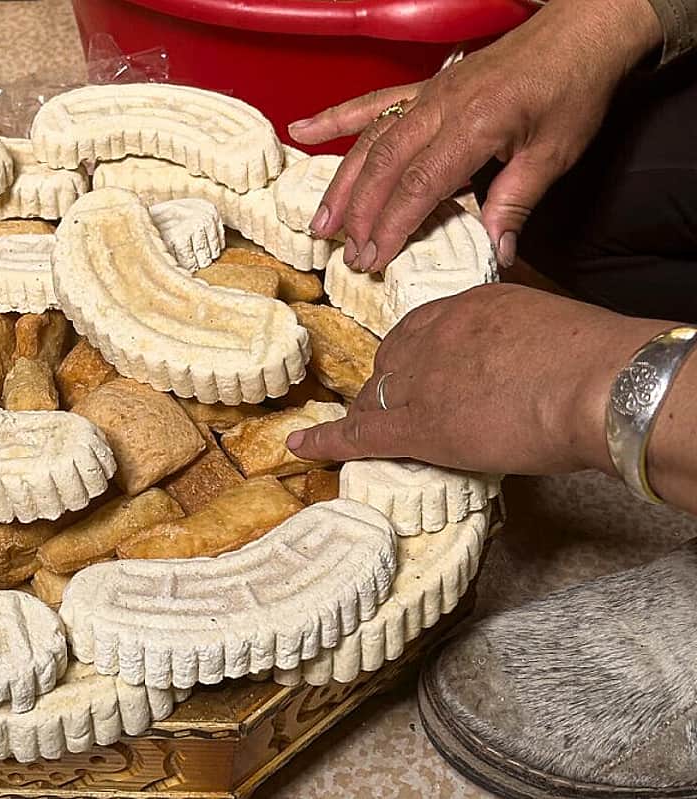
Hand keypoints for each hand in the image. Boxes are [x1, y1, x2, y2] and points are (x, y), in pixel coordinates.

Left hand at [285, 284, 669, 475]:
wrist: (597, 384)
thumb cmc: (595, 359)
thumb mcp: (549, 326)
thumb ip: (518, 339)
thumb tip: (520, 362)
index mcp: (466, 307)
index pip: (421, 331)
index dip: (418, 357)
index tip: (425, 371)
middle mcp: (430, 337)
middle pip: (393, 364)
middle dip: (396, 387)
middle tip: (415, 408)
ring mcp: (417, 381)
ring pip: (376, 398)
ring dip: (373, 415)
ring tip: (372, 431)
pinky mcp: (414, 426)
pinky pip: (358, 433)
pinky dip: (327, 443)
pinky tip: (302, 448)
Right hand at [287, 0, 661, 272]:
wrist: (579, 31)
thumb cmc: (572, 89)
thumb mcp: (555, 152)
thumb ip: (516, 202)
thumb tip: (495, 252)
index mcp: (474, 125)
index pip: (418, 184)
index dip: (392, 225)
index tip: (376, 257)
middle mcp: (440, 107)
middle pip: (383, 166)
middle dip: (361, 215)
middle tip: (349, 254)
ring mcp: (427, 94)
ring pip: (369, 141)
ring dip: (341, 184)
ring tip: (320, 223)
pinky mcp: (424, 87)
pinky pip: (371, 103)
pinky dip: (334, 117)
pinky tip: (302, 130)